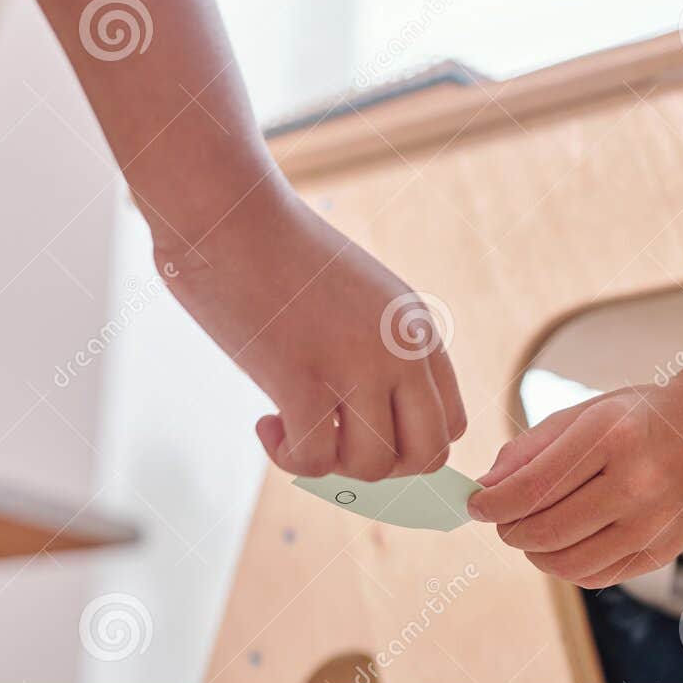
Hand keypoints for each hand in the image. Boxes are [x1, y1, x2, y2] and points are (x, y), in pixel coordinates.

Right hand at [155, 177, 465, 480]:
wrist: (231, 215)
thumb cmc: (283, 255)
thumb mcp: (360, 297)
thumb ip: (380, 350)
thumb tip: (373, 425)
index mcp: (418, 329)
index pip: (450, 422)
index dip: (408, 445)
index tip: (360, 431)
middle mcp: (400, 350)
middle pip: (426, 456)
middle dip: (378, 467)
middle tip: (331, 439)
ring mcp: (356, 365)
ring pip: (373, 466)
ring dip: (330, 463)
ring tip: (291, 425)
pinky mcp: (304, 378)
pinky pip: (315, 460)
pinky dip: (288, 457)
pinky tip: (265, 422)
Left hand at [467, 352, 682, 586]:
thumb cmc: (644, 416)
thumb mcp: (586, 412)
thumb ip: (532, 450)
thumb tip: (487, 489)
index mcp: (612, 438)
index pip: (532, 488)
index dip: (492, 504)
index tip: (475, 504)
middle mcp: (636, 484)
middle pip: (544, 531)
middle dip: (508, 529)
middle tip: (501, 518)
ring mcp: (652, 524)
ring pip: (565, 563)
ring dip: (533, 551)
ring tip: (531, 529)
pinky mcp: (661, 552)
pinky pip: (594, 576)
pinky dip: (566, 564)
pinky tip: (565, 541)